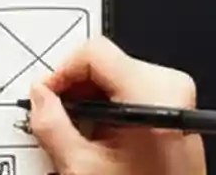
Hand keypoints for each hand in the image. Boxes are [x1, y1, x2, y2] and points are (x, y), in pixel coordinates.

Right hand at [29, 37, 206, 174]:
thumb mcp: (84, 169)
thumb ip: (53, 127)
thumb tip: (40, 97)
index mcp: (154, 95)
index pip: (95, 53)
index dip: (61, 71)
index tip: (45, 94)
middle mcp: (171, 87)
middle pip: (104, 62)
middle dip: (73, 88)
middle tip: (55, 116)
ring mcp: (176, 94)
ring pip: (113, 73)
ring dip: (87, 98)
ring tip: (76, 132)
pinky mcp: (174, 105)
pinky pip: (129, 87)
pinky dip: (105, 104)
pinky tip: (97, 132)